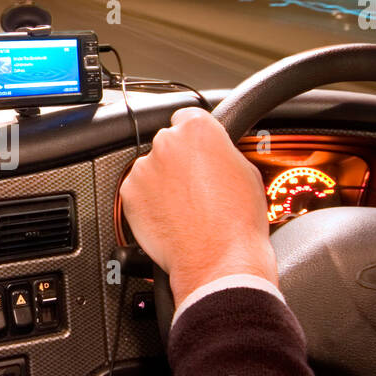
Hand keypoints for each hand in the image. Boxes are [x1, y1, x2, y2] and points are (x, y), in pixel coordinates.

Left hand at [120, 108, 276, 307]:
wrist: (219, 259)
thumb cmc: (237, 222)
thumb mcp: (246, 171)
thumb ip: (223, 150)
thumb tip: (216, 151)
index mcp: (198, 129)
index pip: (188, 116)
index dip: (195, 136)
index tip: (197, 149)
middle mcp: (167, 142)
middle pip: (168, 142)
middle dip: (178, 160)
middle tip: (195, 186)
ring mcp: (145, 168)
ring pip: (151, 168)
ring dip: (162, 181)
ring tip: (184, 207)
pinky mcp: (129, 193)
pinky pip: (137, 191)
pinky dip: (148, 201)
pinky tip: (169, 216)